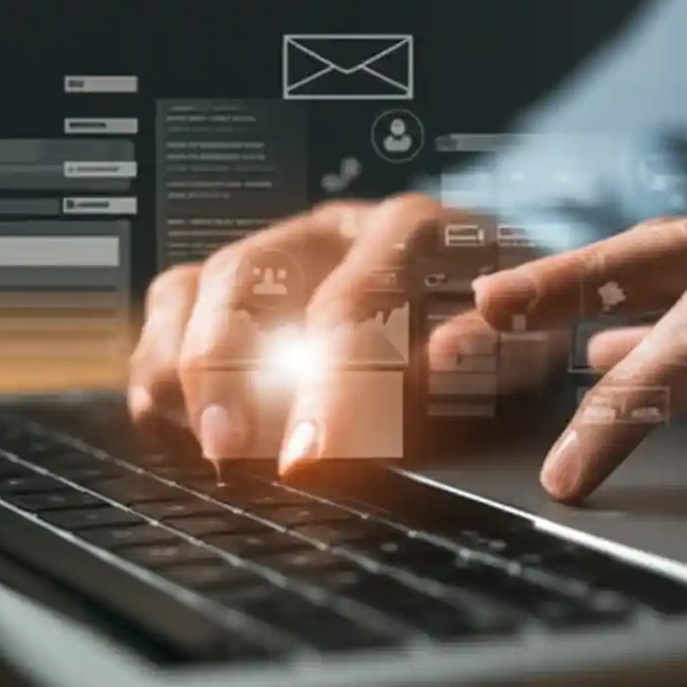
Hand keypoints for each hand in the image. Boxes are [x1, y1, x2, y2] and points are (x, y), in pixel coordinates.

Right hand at [128, 195, 564, 476]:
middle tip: (231, 449)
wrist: (490, 285)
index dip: (329, 385)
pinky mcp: (235, 285)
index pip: (356, 303)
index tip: (310, 457)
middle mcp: (331, 229)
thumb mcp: (525, 337)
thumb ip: (493, 352)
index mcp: (411, 229)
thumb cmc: (504, 322)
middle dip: (228, 371)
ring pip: (192, 288)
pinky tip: (187, 424)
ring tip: (208, 442)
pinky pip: (168, 308)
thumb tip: (446, 358)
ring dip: (185, 372)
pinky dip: (162, 368)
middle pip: (247, 277)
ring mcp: (276, 250)